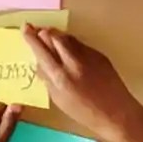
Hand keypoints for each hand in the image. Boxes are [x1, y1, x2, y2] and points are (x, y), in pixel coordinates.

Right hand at [22, 26, 142, 141]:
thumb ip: (47, 79)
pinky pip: (80, 44)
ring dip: (56, 35)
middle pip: (54, 36)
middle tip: (37, 31)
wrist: (117, 113)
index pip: (41, 49)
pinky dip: (70, 44)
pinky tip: (69, 51)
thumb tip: (39, 63)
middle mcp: (73, 62)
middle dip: (43, 32)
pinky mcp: (99, 54)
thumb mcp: (59, 100)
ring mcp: (88, 56)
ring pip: (67, 37)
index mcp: (60, 77)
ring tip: (50, 38)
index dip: (30, 37)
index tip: (25, 28)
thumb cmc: (85, 113)